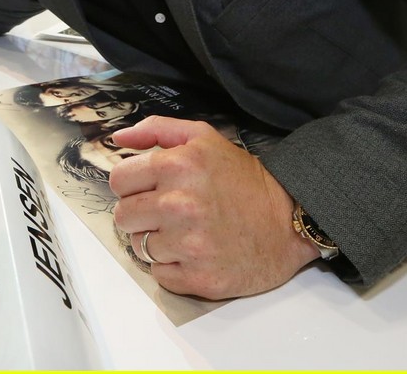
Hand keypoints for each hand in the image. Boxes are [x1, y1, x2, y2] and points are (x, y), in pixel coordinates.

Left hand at [109, 116, 318, 299]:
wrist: (288, 222)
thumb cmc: (244, 180)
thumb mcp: (204, 139)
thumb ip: (157, 130)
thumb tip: (118, 137)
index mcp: (177, 165)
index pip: (119, 180)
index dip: (132, 185)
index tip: (150, 189)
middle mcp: (179, 204)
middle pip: (123, 216)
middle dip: (141, 214)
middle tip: (169, 212)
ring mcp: (188, 244)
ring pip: (140, 247)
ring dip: (158, 241)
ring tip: (188, 231)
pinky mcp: (198, 277)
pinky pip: (159, 275)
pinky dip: (173, 267)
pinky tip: (196, 253)